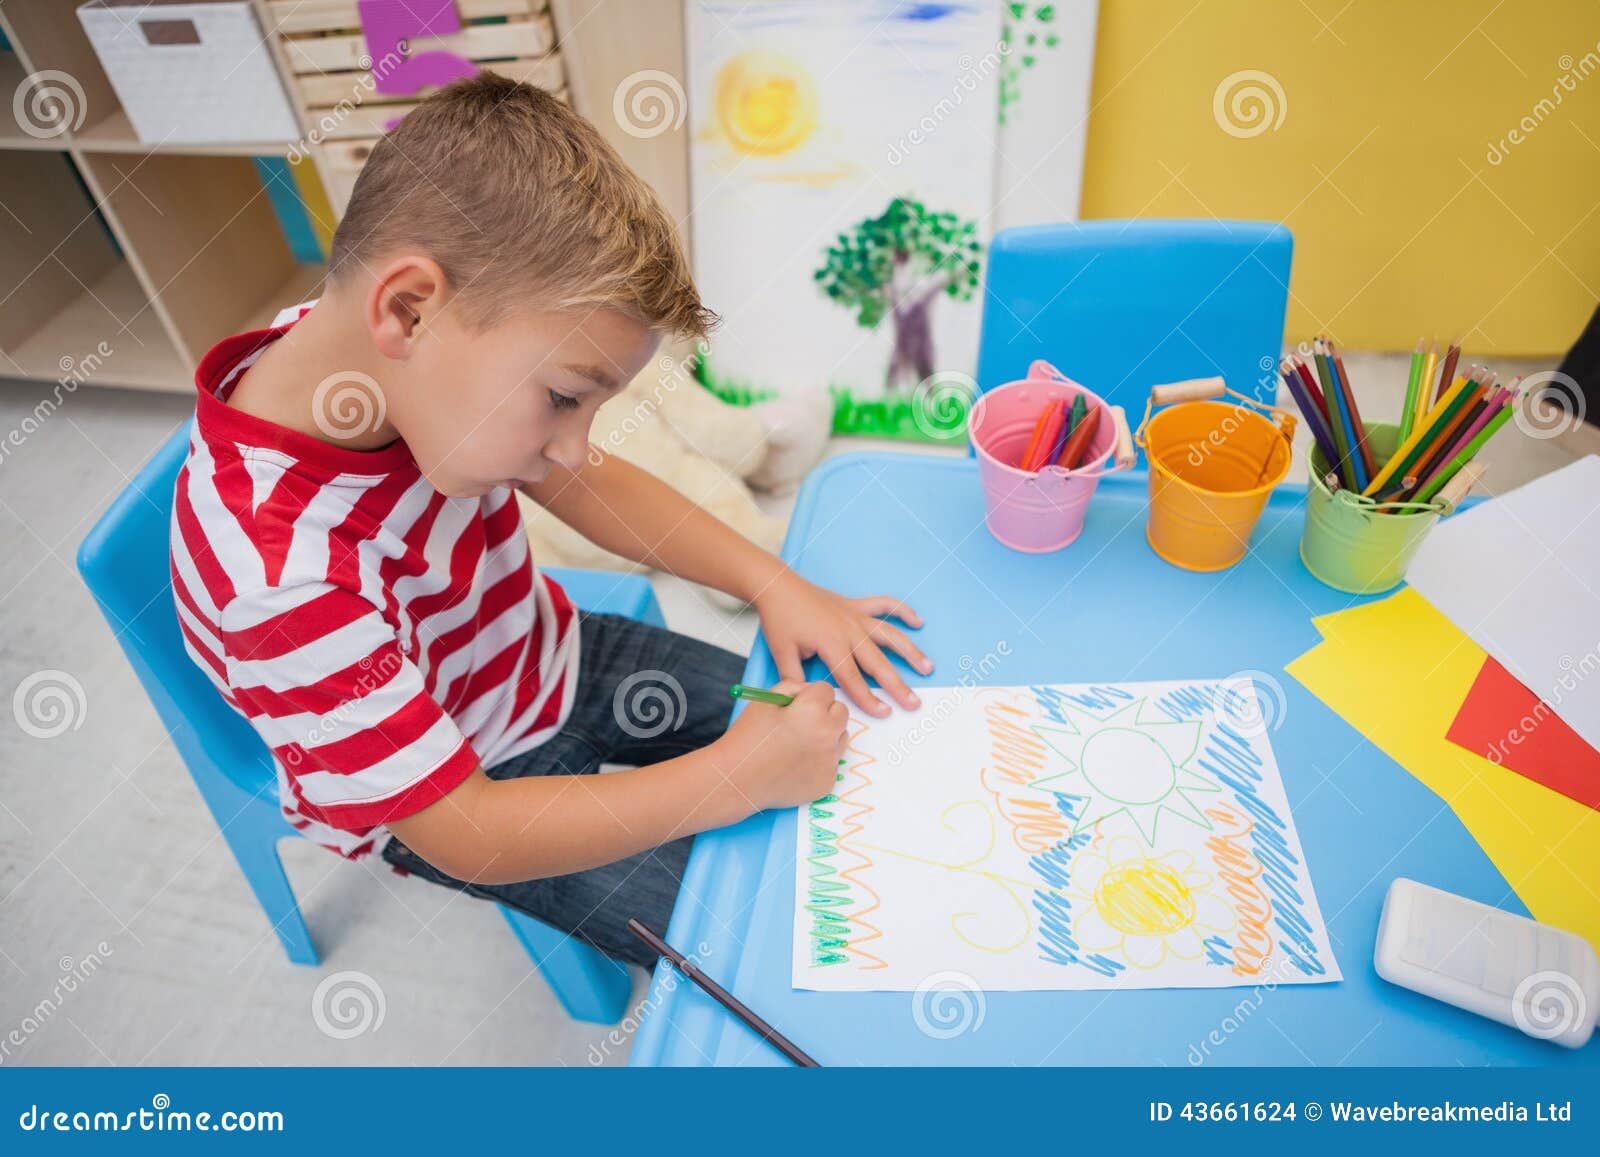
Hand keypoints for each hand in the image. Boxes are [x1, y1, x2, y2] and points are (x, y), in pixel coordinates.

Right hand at [714, 682, 848, 809]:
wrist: (737, 780)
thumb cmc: (747, 738)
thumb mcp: (765, 701)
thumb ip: (792, 688)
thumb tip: (811, 690)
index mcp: (812, 710)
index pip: (827, 690)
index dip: (811, 695)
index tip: (799, 705)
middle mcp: (827, 735)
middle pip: (841, 712)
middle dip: (825, 712)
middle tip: (803, 722)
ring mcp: (829, 761)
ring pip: (841, 738)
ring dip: (827, 736)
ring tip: (798, 744)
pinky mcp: (827, 782)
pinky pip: (832, 763)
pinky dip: (819, 761)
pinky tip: (796, 764)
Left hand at [753, 571, 932, 717]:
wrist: (778, 586)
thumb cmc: (780, 620)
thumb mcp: (782, 653)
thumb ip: (795, 680)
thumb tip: (805, 701)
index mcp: (831, 644)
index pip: (852, 678)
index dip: (868, 698)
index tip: (884, 713)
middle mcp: (849, 630)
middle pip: (877, 662)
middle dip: (897, 685)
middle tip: (914, 702)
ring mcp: (855, 615)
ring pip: (890, 634)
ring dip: (910, 651)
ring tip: (927, 667)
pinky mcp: (856, 604)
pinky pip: (884, 604)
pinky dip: (903, 611)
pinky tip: (918, 622)